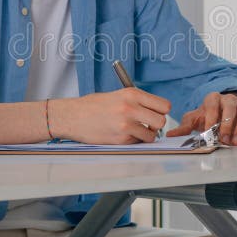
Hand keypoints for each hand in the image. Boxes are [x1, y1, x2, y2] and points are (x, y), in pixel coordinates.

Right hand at [50, 88, 170, 143]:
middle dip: (156, 125)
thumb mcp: (118, 95)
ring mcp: (126, 125)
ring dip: (145, 135)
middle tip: (147, 125)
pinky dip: (133, 141)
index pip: (164, 105)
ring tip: (133, 131)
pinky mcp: (120, 140)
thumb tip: (156, 112)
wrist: (72, 116)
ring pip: (151, 135)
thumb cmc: (93, 105)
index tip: (155, 114)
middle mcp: (131, 108)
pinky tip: (121, 134)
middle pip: (162, 121)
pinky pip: (137, 143)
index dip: (162, 111)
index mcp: (132, 94)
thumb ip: (138, 102)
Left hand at [166, 91, 236, 145]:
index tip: (207, 130)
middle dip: (226, 123)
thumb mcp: (195, 119)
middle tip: (223, 138)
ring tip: (235, 143)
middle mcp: (229, 101)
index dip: (210, 116)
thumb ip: (184, 127)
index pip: (212, 104)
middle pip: (230, 107)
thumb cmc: (209, 115)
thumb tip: (169, 135)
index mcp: (213, 98)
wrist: (225, 111)